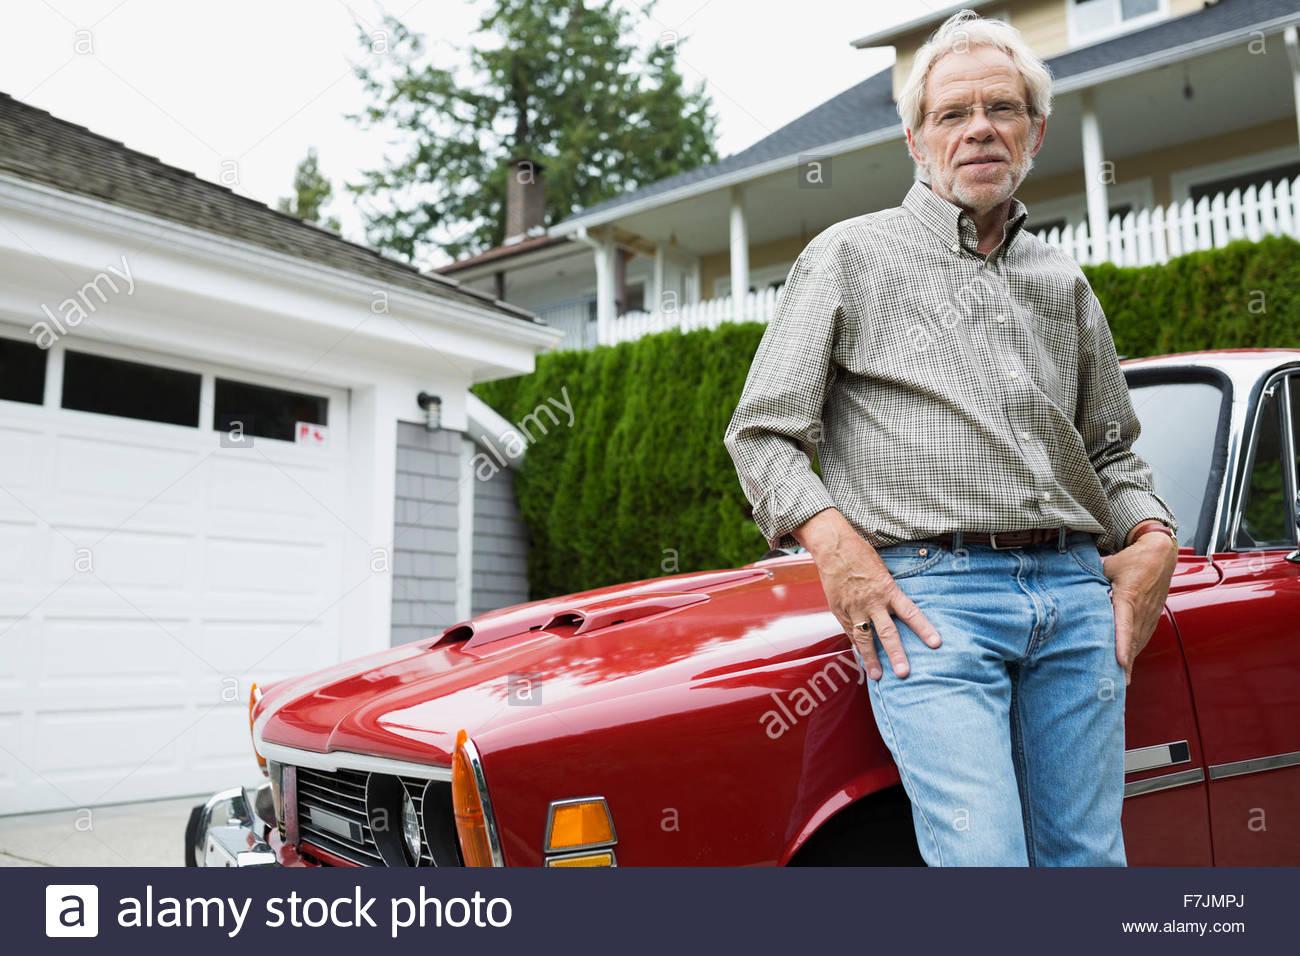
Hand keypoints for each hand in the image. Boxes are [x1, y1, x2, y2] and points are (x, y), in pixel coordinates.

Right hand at [793, 510, 941, 679]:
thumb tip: (898, 607)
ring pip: (865, 638)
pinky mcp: (839, 610)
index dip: (924, 629)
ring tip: (878, 676)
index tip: (936, 643)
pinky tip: (861, 657)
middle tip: (904, 673)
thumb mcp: (882, 570)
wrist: (833, 546)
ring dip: (871, 658)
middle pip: (887, 632)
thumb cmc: (859, 554)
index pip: (911, 613)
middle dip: (896, 654)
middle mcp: (872, 602)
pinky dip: (856, 645)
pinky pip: (849, 632)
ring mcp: (854, 608)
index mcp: (888, 589)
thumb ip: (889, 591)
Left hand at [1101, 532, 1177, 684]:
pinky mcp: (1151, 618)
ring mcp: (1149, 616)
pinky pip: (1141, 639)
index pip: (1124, 623)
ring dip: (1128, 663)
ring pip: (1137, 643)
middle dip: (1123, 664)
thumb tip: (1069, 589)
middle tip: (1112, 687)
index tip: (1120, 662)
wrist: (1160, 554)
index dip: (1121, 643)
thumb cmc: (1132, 559)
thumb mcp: (1108, 565)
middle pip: (1131, 641)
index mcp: (1129, 596)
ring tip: (1118, 684)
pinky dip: (1133, 653)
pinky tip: (1125, 666)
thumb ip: (1089, 578)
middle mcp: (1141, 610)